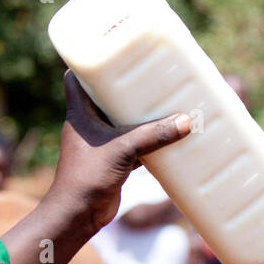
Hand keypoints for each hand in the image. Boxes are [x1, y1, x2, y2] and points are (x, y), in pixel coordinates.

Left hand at [48, 70, 190, 235]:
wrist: (77, 215)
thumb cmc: (87, 177)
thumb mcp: (122, 150)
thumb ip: (153, 136)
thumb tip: (186, 121)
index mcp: (80, 111)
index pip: (78, 75)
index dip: (91, 59)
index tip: (113, 49)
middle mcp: (88, 122)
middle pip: (106, 94)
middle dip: (126, 84)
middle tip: (151, 71)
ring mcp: (100, 142)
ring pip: (122, 120)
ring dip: (140, 113)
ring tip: (165, 99)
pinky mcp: (112, 160)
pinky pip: (134, 143)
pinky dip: (149, 139)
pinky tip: (169, 136)